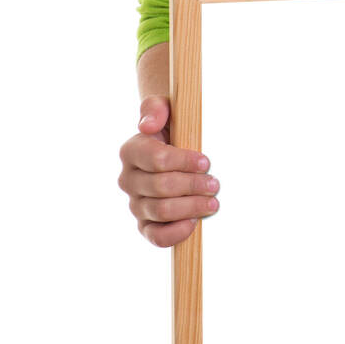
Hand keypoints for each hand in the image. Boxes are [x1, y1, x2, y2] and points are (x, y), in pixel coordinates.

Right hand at [117, 95, 220, 246]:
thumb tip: (148, 124)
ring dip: (192, 207)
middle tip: (216, 184)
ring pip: (162, 211)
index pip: (157, 159)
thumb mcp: (166, 108)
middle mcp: (128, 179)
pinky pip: (156, 236)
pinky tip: (195, 222)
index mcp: (131, 151)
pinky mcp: (145, 224)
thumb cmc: (172, 126)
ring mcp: (136, 203)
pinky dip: (177, 233)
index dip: (185, 161)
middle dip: (194, 185)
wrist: (171, 145)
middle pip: (162, 187)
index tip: (207, 161)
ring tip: (213, 201)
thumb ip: (156, 108)